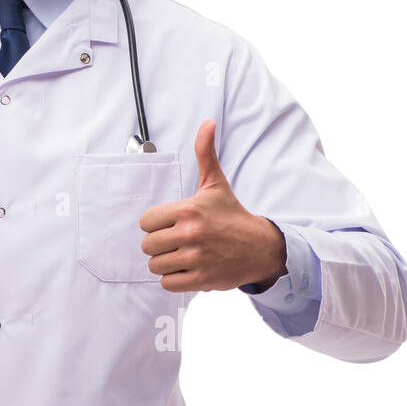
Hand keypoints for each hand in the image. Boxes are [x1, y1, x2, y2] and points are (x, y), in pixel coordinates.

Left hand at [139, 120, 286, 292]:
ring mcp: (196, 258)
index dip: (156, 224)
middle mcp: (191, 234)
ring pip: (155, 266)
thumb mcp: (216, 184)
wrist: (260, 247)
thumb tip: (207, 123)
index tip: (171, 224)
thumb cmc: (232, 215)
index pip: (146, 222)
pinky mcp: (202, 279)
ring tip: (182, 256)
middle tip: (176, 242)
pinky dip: (174, 279)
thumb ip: (205, 153)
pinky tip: (187, 269)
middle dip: (159, 245)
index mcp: (188, 210)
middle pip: (148, 246)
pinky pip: (168, 283)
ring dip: (165, 264)